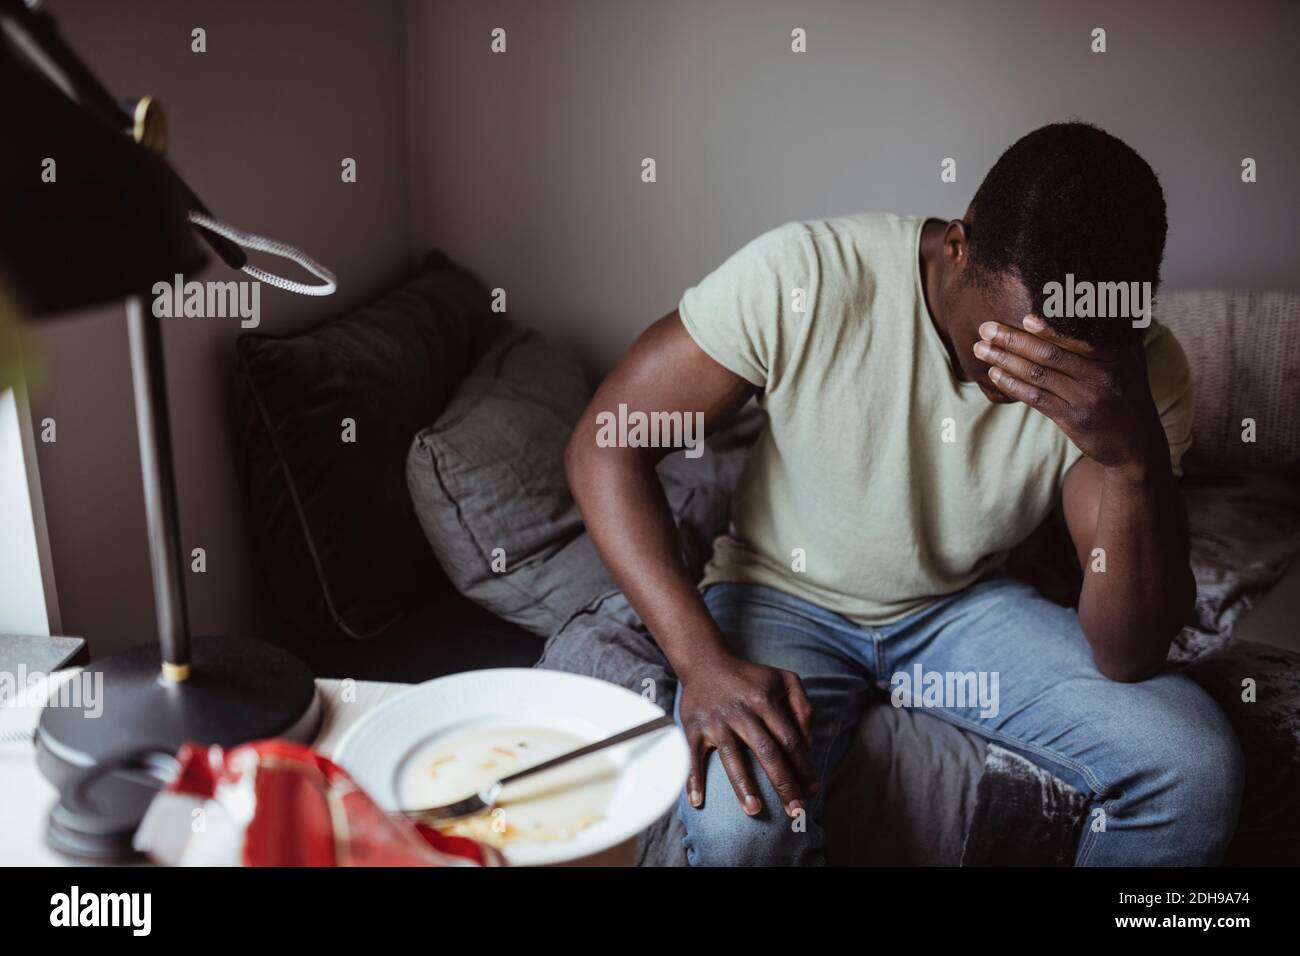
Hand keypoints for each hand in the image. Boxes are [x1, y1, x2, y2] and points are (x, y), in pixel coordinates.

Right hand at [677, 655, 816, 816]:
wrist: (705, 662)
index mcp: (765, 702)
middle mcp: (742, 713)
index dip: (803, 767)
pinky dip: (693, 779)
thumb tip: (808, 743)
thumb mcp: (785, 679)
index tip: (812, 790)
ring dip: (743, 785)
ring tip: (754, 811)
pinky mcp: (694, 728)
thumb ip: (803, 707)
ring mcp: (716, 722)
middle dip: (783, 783)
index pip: (789, 740)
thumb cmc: (749, 677)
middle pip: (766, 752)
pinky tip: (697, 802)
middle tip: (795, 811)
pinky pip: (693, 756)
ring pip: (732, 756)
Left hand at [973, 316, 1168, 476]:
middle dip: (1013, 339)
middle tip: (986, 328)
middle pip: (1049, 353)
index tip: (1022, 317)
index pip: (1075, 337)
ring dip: (1005, 359)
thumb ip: (1114, 335)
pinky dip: (1013, 384)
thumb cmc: (1126, 395)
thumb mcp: (1130, 362)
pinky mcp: (1073, 418)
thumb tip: (1096, 301)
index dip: (1048, 327)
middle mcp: (1101, 374)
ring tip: (981, 349)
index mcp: (1115, 354)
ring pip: (1038, 373)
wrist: (1135, 444)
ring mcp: (1086, 397)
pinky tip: (994, 375)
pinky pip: (1036, 397)